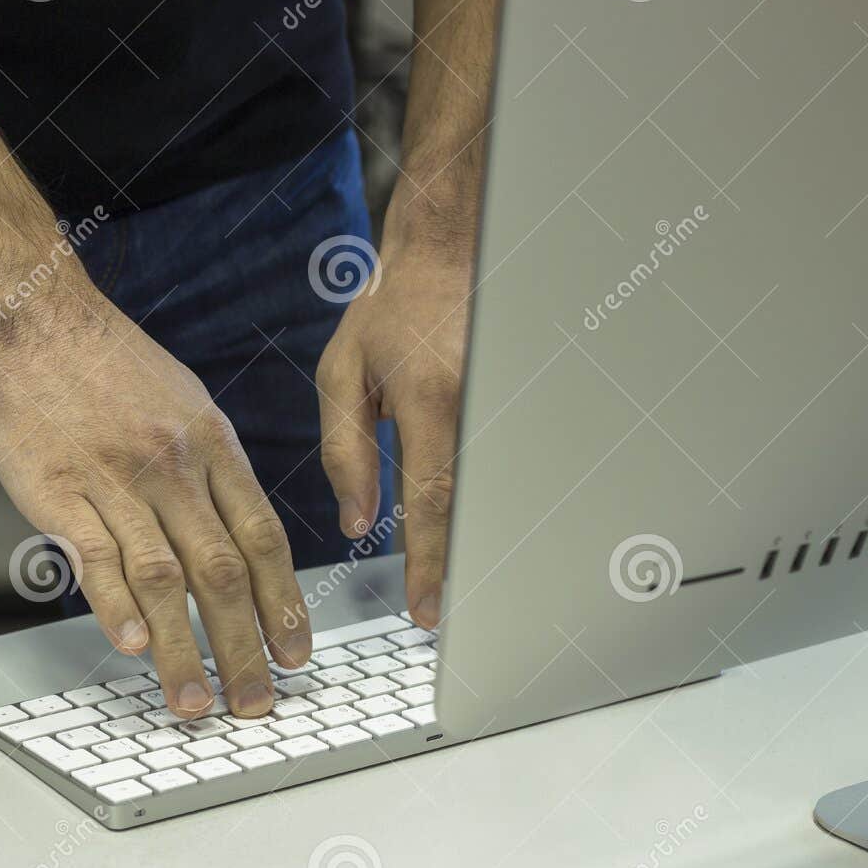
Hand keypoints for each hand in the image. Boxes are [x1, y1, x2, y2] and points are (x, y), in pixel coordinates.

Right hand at [0, 289, 311, 719]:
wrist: (35, 319)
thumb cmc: (107, 363)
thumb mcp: (186, 402)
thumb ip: (212, 470)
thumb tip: (237, 536)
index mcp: (212, 445)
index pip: (262, 538)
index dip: (283, 603)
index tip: (295, 653)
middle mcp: (173, 465)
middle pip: (222, 570)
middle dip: (245, 646)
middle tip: (256, 701)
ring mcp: (115, 478)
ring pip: (163, 577)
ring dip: (183, 649)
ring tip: (193, 702)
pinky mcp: (58, 489)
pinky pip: (95, 556)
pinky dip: (116, 606)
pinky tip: (133, 646)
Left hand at [316, 216, 472, 630]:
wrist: (452, 255)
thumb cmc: (391, 313)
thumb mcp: (344, 373)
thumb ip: (345, 451)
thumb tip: (355, 521)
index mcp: (429, 399)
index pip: (431, 499)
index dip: (428, 561)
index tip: (427, 608)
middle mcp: (477, 404)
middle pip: (473, 506)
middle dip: (460, 566)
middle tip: (447, 612)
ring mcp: (508, 402)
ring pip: (495, 491)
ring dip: (478, 540)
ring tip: (464, 587)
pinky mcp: (523, 402)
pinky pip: (506, 467)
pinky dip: (492, 504)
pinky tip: (478, 533)